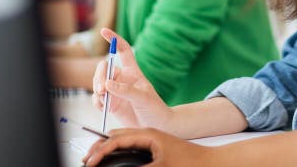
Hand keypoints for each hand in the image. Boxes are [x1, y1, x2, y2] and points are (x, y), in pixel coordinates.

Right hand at [83, 127, 213, 166]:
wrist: (210, 162)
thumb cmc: (190, 163)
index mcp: (148, 135)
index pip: (118, 139)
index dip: (101, 150)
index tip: (90, 161)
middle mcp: (148, 134)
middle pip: (117, 136)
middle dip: (100, 146)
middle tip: (86, 159)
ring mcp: (151, 140)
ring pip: (123, 139)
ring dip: (108, 147)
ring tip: (94, 158)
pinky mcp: (154, 146)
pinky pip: (131, 145)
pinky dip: (118, 150)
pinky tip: (113, 158)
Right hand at [92, 28, 173, 132]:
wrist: (156, 127)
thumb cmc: (155, 109)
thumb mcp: (143, 97)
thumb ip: (125, 90)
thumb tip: (107, 84)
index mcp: (133, 71)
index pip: (123, 50)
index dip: (114, 39)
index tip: (103, 31)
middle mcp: (122, 78)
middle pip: (104, 68)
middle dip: (99, 76)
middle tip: (101, 89)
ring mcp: (115, 90)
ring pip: (98, 82)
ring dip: (96, 89)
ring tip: (103, 98)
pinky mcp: (110, 103)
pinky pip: (97, 98)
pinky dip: (97, 102)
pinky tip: (103, 107)